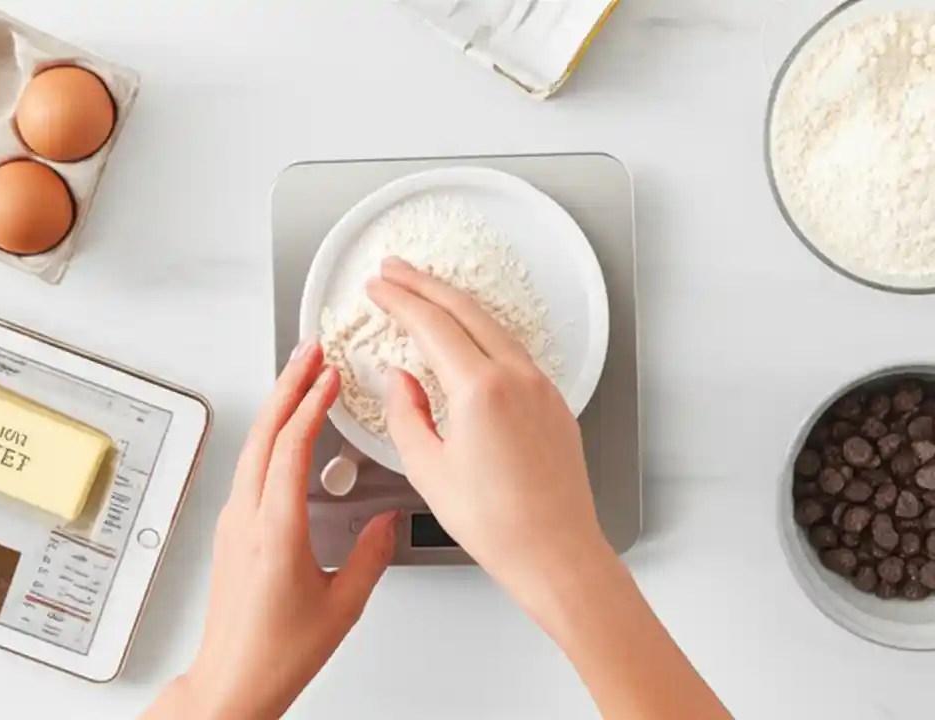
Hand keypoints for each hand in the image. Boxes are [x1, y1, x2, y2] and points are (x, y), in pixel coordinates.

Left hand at [143, 342, 397, 719]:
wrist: (232, 680)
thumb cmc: (278, 652)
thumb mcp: (344, 605)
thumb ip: (372, 555)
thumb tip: (389, 522)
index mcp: (276, 532)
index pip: (291, 447)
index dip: (311, 404)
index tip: (330, 375)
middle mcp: (247, 519)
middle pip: (263, 433)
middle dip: (287, 385)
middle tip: (310, 350)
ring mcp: (234, 523)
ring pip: (252, 447)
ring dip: (276, 407)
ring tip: (300, 378)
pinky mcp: (232, 532)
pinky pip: (250, 467)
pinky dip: (270, 437)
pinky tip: (285, 432)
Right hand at [370, 259, 731, 719]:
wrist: (556, 551)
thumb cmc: (497, 523)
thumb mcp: (429, 470)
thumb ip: (407, 414)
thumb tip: (400, 380)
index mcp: (481, 389)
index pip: (432, 325)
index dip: (400, 300)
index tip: (378, 286)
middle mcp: (517, 377)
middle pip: (465, 310)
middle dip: (425, 284)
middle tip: (395, 269)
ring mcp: (541, 385)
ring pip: (493, 324)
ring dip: (456, 303)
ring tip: (426, 292)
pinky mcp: (553, 401)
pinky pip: (513, 349)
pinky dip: (483, 330)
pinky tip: (469, 335)